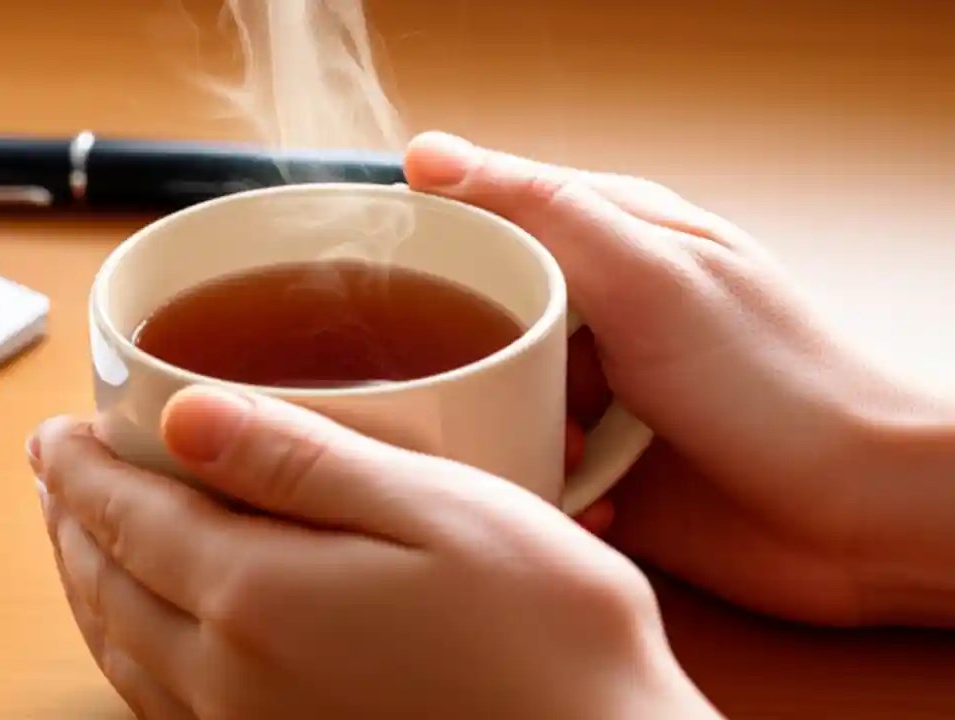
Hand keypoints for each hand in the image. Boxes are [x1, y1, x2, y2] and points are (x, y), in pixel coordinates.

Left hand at [30, 388, 716, 719]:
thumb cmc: (548, 633)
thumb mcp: (433, 511)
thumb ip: (299, 461)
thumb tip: (182, 415)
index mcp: (257, 594)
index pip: (128, 514)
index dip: (78, 468)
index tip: (52, 432)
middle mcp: (228, 676)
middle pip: (107, 583)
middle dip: (69, 520)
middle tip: (54, 473)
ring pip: (120, 648)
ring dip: (85, 584)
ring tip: (78, 537)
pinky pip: (156, 704)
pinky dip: (123, 650)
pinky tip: (140, 631)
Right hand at [406, 131, 954, 626]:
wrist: (858, 512)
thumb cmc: (766, 378)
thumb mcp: (646, 273)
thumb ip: (541, 208)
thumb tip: (426, 153)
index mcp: (609, 241)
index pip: (489, 216)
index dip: (430, 242)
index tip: (376, 282)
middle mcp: (598, 313)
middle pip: (477, 316)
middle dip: (464, 357)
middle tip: (472, 386)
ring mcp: (599, 391)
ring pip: (492, 399)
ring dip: (504, 431)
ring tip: (558, 451)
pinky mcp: (601, 467)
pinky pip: (528, 469)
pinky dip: (543, 486)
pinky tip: (584, 499)